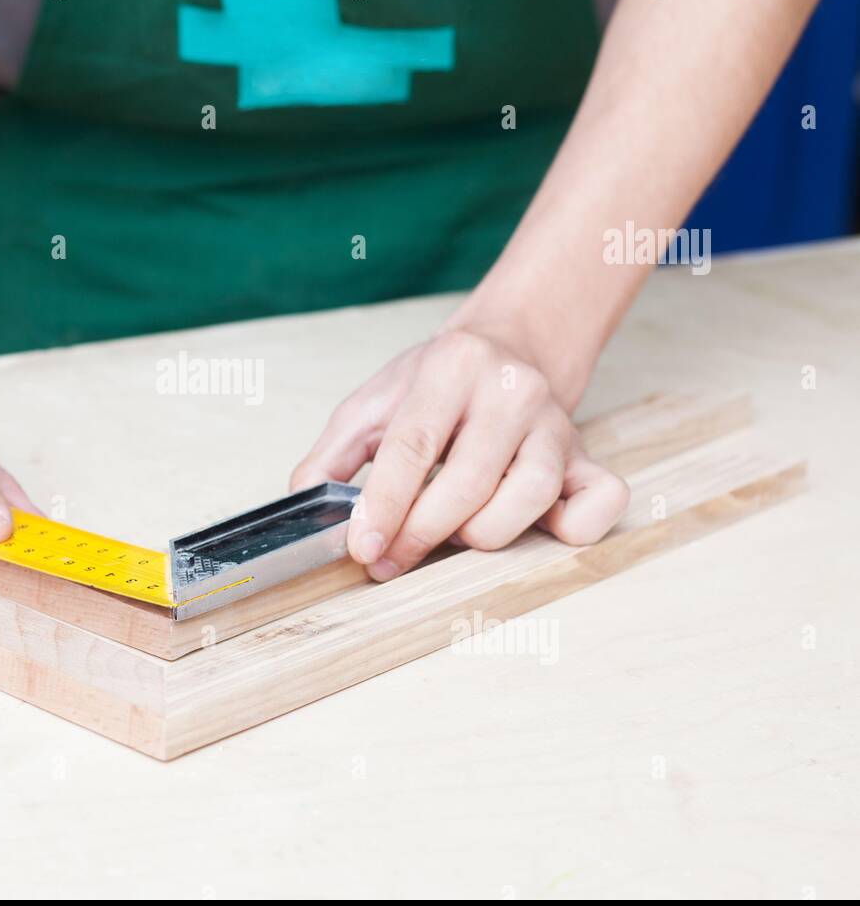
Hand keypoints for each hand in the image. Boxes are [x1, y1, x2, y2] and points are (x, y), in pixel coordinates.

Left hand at [291, 327, 628, 580]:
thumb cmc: (437, 385)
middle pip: (470, 480)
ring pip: (530, 497)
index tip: (363, 548)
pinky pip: (601, 501)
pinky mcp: (588, 455)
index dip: (385, 505)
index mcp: (452, 366)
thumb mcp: (375, 401)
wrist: (511, 346)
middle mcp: (512, 390)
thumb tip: (303, 501)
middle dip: (421, 533)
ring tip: (452, 531)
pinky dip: (574, 528)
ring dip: (482, 533)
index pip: (414, 445)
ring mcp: (557, 424)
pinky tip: (535, 530)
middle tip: (389, 559)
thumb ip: (334, 452)